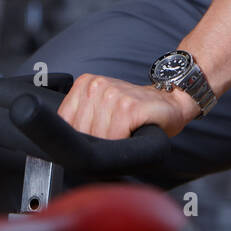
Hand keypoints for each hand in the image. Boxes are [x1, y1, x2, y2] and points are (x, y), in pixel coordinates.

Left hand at [56, 74, 197, 140]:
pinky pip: (115, 137)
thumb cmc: (135, 111)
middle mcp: (96, 86)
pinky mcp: (129, 107)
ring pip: (98, 138)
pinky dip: (124, 142)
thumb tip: (60, 146)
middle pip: (82, 132)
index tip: (95, 138)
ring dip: (113, 143)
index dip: (80, 138)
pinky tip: (134, 131)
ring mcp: (112, 94)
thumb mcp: (102, 108)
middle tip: (116, 136)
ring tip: (126, 132)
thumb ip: (82, 119)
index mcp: (85, 84)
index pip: (66, 123)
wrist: (171, 102)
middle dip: (97, 143)